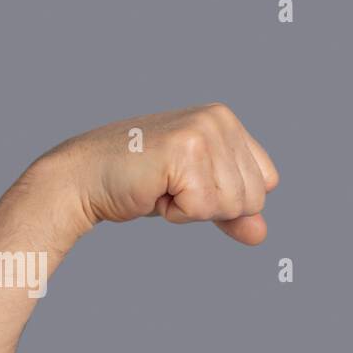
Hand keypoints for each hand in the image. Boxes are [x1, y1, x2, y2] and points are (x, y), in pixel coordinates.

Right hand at [38, 103, 278, 244]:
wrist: (85, 180)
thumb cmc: (139, 184)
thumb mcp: (197, 197)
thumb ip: (233, 212)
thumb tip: (261, 234)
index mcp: (227, 121)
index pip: (267, 182)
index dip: (230, 200)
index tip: (191, 185)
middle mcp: (220, 118)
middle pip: (254, 198)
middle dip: (213, 207)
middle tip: (173, 187)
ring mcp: (204, 131)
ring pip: (233, 205)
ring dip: (194, 210)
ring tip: (162, 186)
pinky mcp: (186, 151)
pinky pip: (205, 209)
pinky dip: (178, 213)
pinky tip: (154, 189)